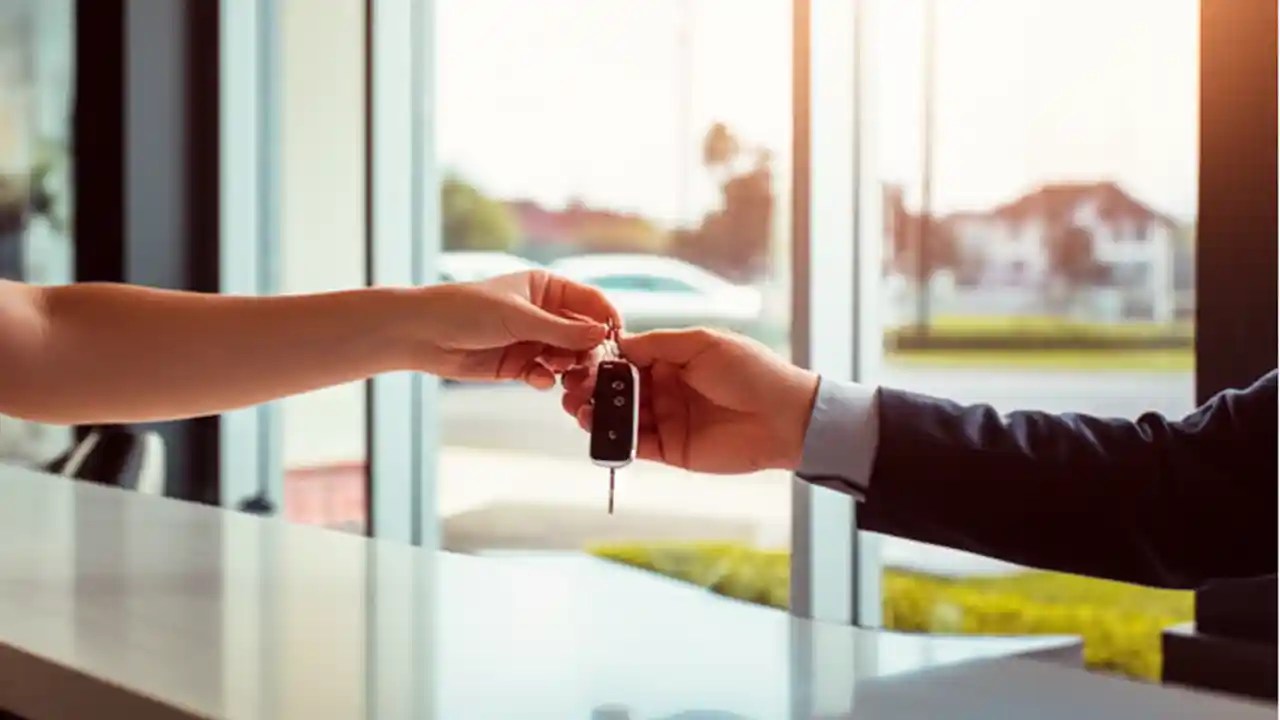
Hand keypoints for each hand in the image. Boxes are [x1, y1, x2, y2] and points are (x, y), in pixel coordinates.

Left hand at [413, 271, 618, 387]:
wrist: (423, 334)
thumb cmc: (466, 310)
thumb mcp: (519, 317)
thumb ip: (561, 330)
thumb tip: (601, 335)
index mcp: (546, 287)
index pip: (590, 301)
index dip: (606, 318)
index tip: (617, 338)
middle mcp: (543, 313)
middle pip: (583, 333)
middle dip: (588, 350)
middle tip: (589, 365)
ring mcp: (532, 339)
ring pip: (567, 357)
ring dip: (569, 368)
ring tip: (562, 373)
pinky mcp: (518, 364)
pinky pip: (545, 374)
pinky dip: (546, 378)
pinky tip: (538, 379)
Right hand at [561, 328, 819, 473]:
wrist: (784, 417)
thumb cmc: (751, 371)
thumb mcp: (702, 343)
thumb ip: (658, 344)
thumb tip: (619, 342)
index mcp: (675, 360)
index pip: (629, 359)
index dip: (604, 362)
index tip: (581, 363)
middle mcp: (668, 389)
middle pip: (620, 390)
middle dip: (594, 390)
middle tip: (573, 391)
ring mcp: (669, 420)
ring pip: (623, 418)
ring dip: (598, 415)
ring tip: (580, 412)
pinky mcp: (673, 450)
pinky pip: (637, 445)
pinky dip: (616, 441)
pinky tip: (600, 433)